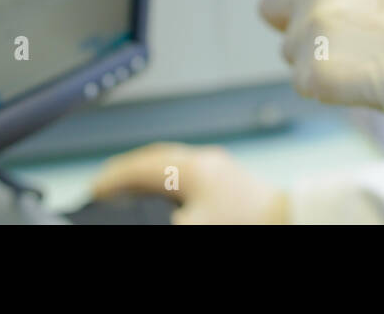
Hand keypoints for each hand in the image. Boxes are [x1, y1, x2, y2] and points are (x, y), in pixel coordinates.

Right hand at [90, 142, 288, 224]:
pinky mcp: (230, 181)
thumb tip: (136, 208)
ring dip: (147, 175)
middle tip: (105, 188)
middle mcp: (205, 161)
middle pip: (154, 158)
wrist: (290, 224)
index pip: (140, 166)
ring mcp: (219, 168)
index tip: (93, 188)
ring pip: (171, 163)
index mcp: (191, 168)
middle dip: (127, 172)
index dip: (113, 178)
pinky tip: (163, 196)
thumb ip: (156, 217)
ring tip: (128, 192)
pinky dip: (166, 181)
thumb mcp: (191, 226)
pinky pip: (187, 172)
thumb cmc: (246, 225)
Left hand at [154, 0, 383, 131]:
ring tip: (371, 51)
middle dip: (304, 24)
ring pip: (288, 51)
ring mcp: (315, 21)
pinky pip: (303, 83)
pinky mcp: (316, 67)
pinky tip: (368, 76)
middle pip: (272, 10)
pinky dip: (331, 90)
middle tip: (359, 30)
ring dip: (322, 58)